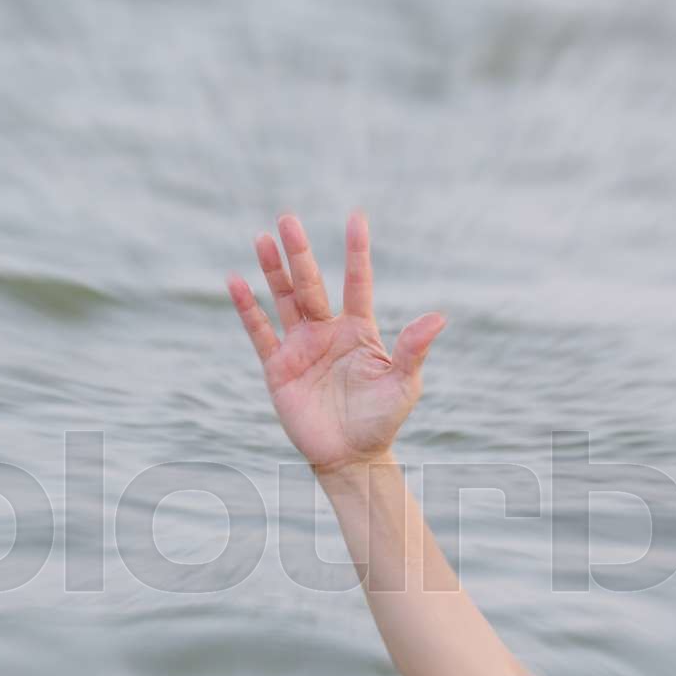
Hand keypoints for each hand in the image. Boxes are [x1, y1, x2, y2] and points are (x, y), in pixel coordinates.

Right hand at [226, 212, 445, 474]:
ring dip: (273, 270)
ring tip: (262, 238)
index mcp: (358, 330)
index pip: (357, 282)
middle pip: (311, 284)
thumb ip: (414, 349)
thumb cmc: (382, 420)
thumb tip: (438, 317)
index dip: (356, 252)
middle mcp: (327, 331)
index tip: (356, 218)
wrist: (351, 457)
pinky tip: (236, 282)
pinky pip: (260, 332)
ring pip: (284, 300)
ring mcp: (301, 347)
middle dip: (299, 253)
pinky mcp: (278, 367)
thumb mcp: (403, 384)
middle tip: (287, 218)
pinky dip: (248, 309)